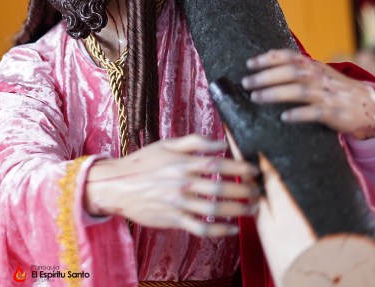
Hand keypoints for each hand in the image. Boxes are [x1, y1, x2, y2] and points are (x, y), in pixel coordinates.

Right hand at [84, 134, 258, 235]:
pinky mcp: (173, 219)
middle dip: (245, 191)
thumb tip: (221, 142)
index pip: (218, 164)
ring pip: (214, 210)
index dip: (240, 168)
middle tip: (258, 192)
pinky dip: (219, 230)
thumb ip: (195, 142)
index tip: (255, 171)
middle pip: (221, 188)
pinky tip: (232, 228)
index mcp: (182, 163)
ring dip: (238, 210)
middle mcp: (182, 183)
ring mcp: (178, 203)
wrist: (116, 185)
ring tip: (252, 209)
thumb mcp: (166, 145)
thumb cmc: (142, 162)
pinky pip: (201, 228)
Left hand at [242, 49, 374, 139]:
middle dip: (266, 77)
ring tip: (256, 97)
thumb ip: (298, 68)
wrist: (369, 106)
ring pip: (300, 91)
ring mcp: (328, 96)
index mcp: (315, 67)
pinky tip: (284, 117)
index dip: (270, 58)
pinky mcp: (335, 114)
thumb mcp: (319, 74)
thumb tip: (267, 62)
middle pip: (292, 72)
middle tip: (246, 83)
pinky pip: (316, 113)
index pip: (290, 57)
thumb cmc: (335, 89)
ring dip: (276, 93)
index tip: (249, 63)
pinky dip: (299, 114)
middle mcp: (320, 78)